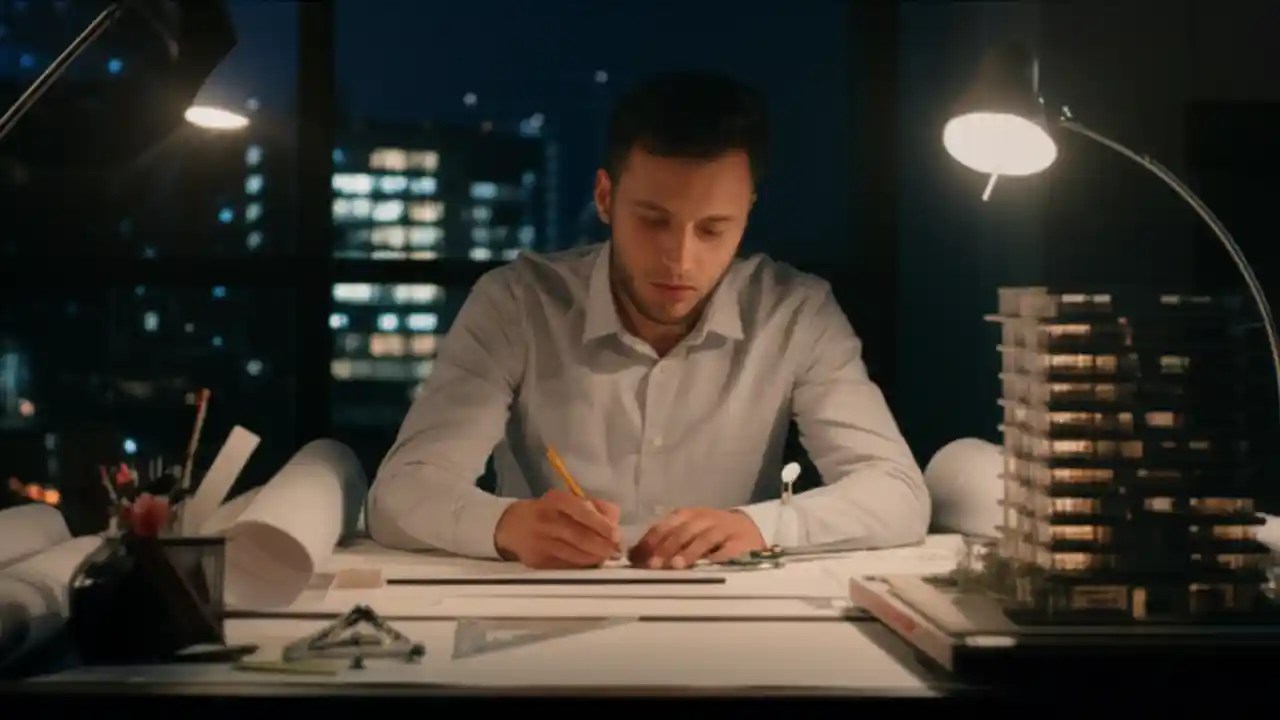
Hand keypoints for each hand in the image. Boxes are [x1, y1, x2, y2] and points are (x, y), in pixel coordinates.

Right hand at [493, 488, 621, 568]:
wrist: (511, 526)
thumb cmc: (548, 511)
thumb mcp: (567, 501)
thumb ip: (595, 507)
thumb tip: (615, 520)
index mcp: (556, 500)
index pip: (581, 511)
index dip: (600, 524)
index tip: (616, 535)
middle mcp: (546, 520)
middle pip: (579, 535)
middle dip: (601, 545)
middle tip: (615, 551)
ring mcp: (540, 542)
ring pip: (573, 553)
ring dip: (594, 557)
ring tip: (605, 557)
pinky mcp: (536, 560)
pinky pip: (565, 565)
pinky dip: (581, 565)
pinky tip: (589, 563)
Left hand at [628, 508, 765, 568]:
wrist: (748, 529)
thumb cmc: (709, 535)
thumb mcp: (686, 532)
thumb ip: (663, 542)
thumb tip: (633, 556)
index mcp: (686, 515)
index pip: (665, 526)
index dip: (651, 541)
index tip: (638, 558)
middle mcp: (704, 518)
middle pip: (682, 531)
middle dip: (666, 548)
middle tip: (654, 565)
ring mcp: (724, 529)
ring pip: (704, 538)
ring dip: (689, 552)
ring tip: (677, 566)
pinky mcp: (742, 542)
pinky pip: (729, 549)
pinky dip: (718, 557)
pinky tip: (708, 567)